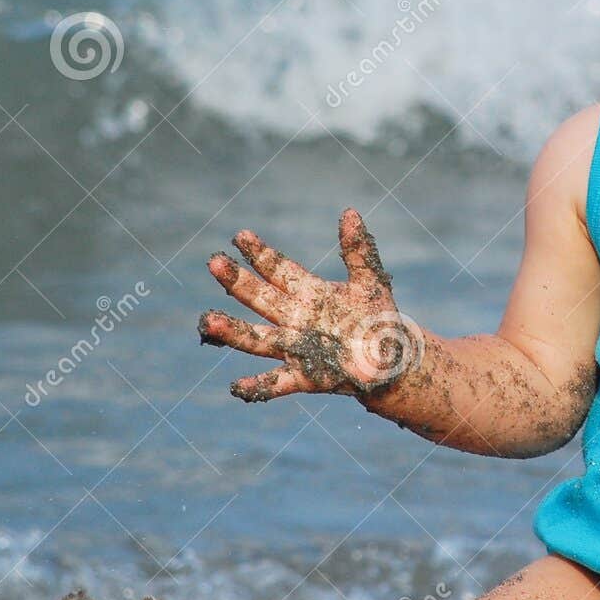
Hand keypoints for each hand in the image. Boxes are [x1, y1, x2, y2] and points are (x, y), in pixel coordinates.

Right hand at [198, 208, 424, 402]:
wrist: (391, 358)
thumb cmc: (377, 316)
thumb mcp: (369, 280)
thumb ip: (357, 250)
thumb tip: (350, 212)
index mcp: (308, 293)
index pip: (278, 269)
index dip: (260, 253)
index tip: (240, 236)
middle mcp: (295, 319)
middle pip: (260, 298)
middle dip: (238, 281)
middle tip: (214, 262)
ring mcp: (297, 348)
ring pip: (258, 338)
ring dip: (233, 331)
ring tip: (208, 320)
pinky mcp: (305, 376)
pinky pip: (277, 382)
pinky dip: (257, 386)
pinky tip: (236, 387)